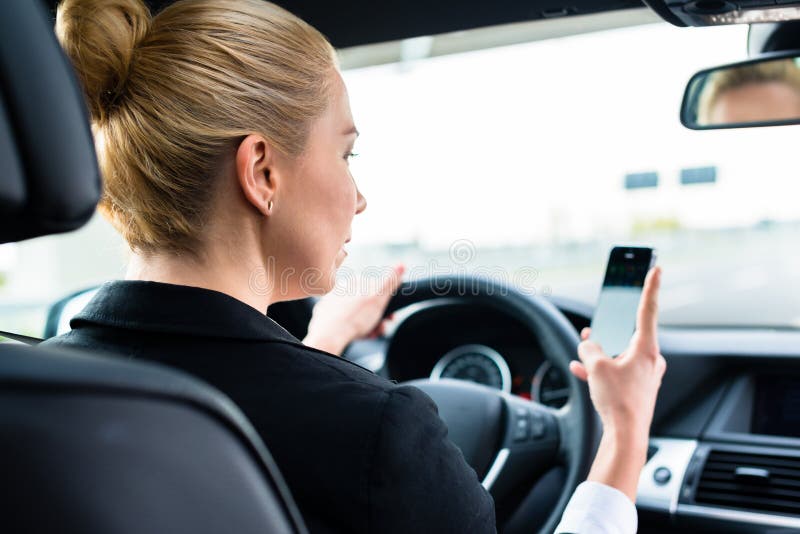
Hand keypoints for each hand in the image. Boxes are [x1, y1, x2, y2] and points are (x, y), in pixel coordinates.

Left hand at [303, 264, 404, 354]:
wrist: (329, 336)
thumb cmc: (354, 317)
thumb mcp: (378, 297)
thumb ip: (390, 281)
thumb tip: (401, 264)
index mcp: (354, 282)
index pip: (376, 290)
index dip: (386, 304)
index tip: (391, 317)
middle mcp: (341, 290)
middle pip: (367, 304)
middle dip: (377, 317)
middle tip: (381, 328)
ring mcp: (332, 303)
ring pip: (357, 315)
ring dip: (368, 326)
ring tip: (370, 334)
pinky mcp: (325, 317)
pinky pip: (345, 323)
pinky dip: (354, 330)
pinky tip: (359, 336)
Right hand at [569, 266, 666, 501]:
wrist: (626, 436)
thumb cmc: (619, 401)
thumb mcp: (596, 367)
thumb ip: (589, 349)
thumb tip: (588, 344)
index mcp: (646, 348)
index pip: (647, 309)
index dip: (650, 287)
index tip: (656, 269)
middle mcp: (650, 359)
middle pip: (628, 334)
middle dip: (609, 331)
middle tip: (597, 326)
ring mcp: (644, 374)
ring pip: (619, 353)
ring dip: (601, 352)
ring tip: (584, 351)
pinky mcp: (637, 388)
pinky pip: (617, 370)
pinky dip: (601, 368)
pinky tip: (583, 369)